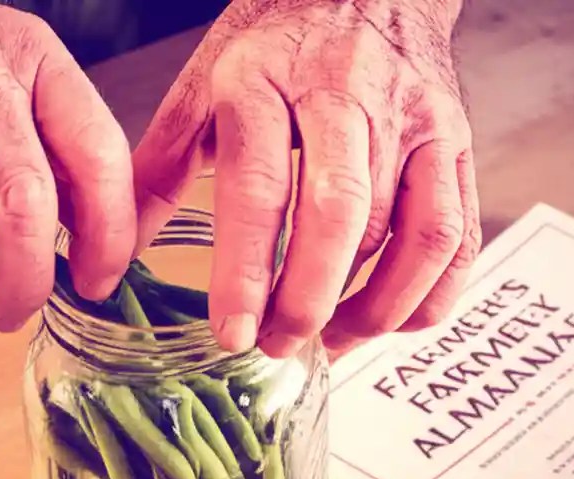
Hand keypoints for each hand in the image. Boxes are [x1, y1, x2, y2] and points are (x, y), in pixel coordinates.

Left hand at [132, 0, 478, 357]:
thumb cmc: (280, 39)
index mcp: (267, 80)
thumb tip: (115, 246)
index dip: (245, 270)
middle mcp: (348, 97)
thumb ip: (162, 165)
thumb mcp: (206, 83)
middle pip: (343, 214)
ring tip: (328, 340)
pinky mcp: (456, 142)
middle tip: (278, 344)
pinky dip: (429, 293)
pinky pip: (458, 234)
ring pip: (413, 232)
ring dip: (372, 306)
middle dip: (310, 296)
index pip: (259, 186)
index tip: (233, 332)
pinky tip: (388, 317)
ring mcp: (414, 120)